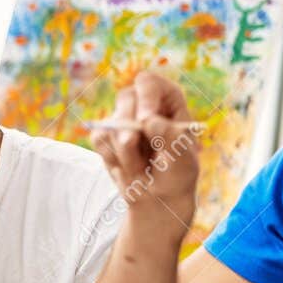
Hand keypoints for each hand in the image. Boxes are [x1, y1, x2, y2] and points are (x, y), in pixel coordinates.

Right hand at [88, 71, 199, 240]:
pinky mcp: (105, 136)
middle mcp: (143, 105)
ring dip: (124, 152)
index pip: (151, 84)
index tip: (146, 120)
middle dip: (128, 122)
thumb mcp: (183, 161)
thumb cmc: (177, 176)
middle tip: (131, 143)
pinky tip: (127, 169)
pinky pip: (99, 140)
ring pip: (111, 123)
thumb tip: (149, 121)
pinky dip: (112, 158)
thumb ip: (171, 139)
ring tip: (141, 169)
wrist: (158, 198)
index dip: (147, 96)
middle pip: (127, 97)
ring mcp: (122, 120)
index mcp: (168, 102)